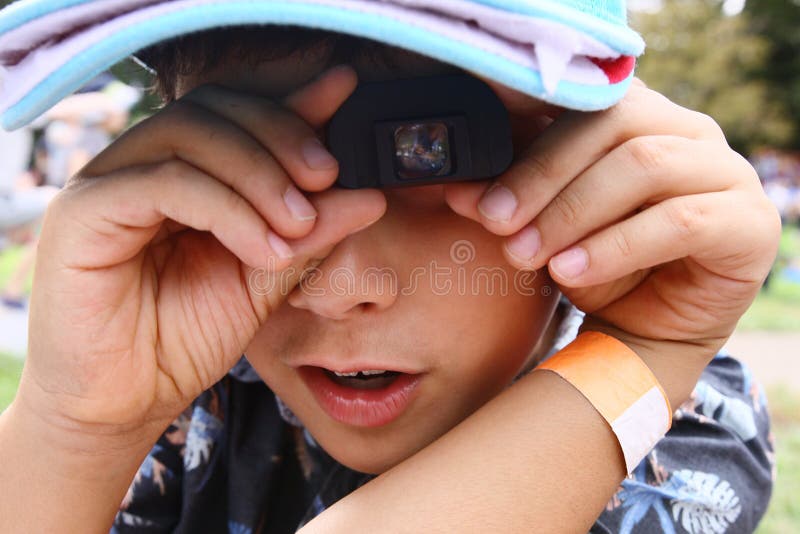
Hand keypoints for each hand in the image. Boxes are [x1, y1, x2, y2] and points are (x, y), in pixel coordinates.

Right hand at [18, 65, 385, 441]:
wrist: (125, 403)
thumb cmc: (184, 339)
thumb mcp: (265, 280)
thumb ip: (309, 235)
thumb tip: (368, 196)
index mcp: (183, 174)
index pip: (237, 116)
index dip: (292, 103)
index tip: (343, 92)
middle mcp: (142, 166)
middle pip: (215, 111)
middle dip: (281, 137)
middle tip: (328, 176)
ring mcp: (109, 183)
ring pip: (192, 136)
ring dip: (260, 176)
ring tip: (298, 225)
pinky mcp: (86, 213)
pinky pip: (166, 183)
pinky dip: (227, 208)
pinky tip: (263, 248)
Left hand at [445, 81, 780, 399]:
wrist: (645, 330)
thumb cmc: (598, 266)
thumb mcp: (545, 229)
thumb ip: (509, 203)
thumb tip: (456, 189)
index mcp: (642, 117)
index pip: (584, 106)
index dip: (528, 149)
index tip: (481, 200)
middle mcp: (689, 133)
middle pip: (612, 126)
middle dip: (545, 179)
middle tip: (499, 225)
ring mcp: (726, 172)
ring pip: (644, 166)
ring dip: (574, 213)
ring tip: (529, 255)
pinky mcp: (748, 223)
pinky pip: (679, 222)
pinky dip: (616, 247)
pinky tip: (572, 273)